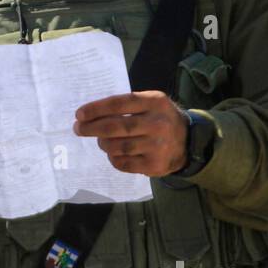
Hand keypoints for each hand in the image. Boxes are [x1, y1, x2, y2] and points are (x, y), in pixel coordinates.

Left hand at [72, 91, 188, 176]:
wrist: (189, 142)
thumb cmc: (160, 118)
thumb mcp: (151, 103)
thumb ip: (127, 105)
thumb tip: (91, 113)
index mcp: (155, 102)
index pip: (119, 104)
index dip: (96, 109)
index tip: (79, 114)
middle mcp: (157, 123)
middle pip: (115, 127)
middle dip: (91, 128)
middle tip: (78, 128)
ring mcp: (157, 146)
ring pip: (117, 146)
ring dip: (103, 143)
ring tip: (101, 140)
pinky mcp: (154, 165)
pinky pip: (123, 163)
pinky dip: (113, 157)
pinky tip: (114, 153)